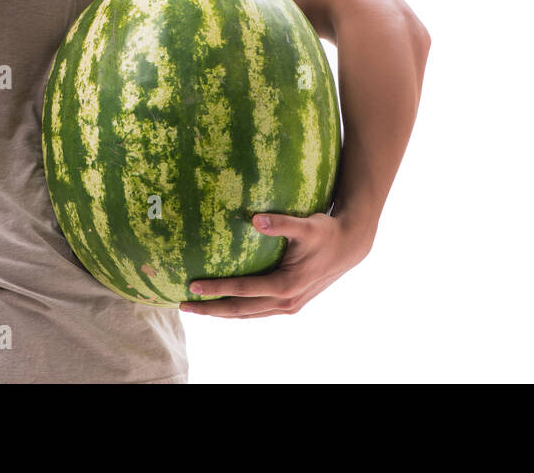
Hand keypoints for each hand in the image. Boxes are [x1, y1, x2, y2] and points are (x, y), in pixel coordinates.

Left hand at [179, 212, 372, 318]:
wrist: (350, 247)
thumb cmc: (325, 231)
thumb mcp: (306, 224)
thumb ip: (281, 222)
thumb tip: (255, 219)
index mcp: (286, 285)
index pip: (243, 290)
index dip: (217, 289)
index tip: (192, 285)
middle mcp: (286, 302)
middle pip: (240, 310)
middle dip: (211, 309)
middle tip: (183, 305)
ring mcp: (289, 306)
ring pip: (247, 315)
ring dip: (222, 313)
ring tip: (197, 308)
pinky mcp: (290, 304)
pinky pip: (257, 311)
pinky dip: (238, 310)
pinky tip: (224, 304)